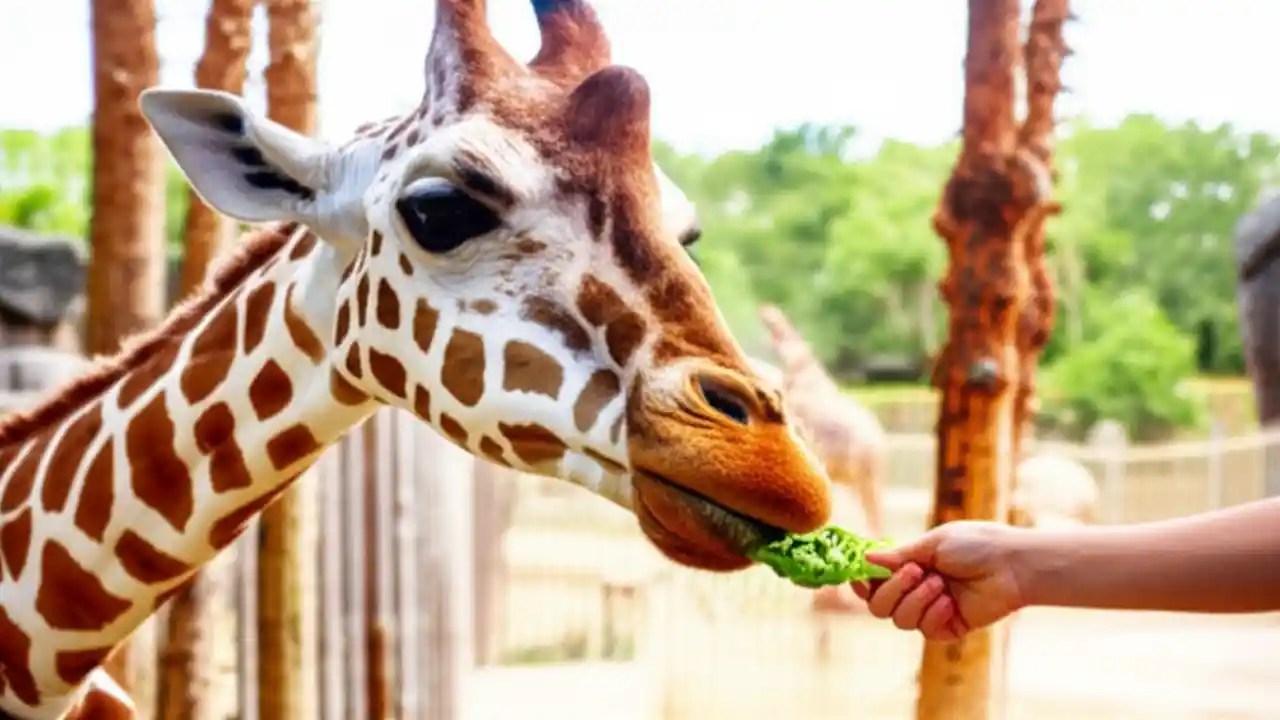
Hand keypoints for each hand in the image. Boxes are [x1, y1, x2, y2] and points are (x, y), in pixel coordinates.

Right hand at [852, 520, 1027, 640]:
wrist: (1012, 565)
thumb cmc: (976, 545)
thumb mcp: (932, 544)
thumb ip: (898, 556)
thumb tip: (866, 558)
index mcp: (910, 566)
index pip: (874, 582)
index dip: (863, 583)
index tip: (862, 577)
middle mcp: (916, 590)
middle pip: (879, 606)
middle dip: (891, 590)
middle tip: (915, 572)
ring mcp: (931, 611)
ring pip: (899, 620)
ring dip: (916, 600)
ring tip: (941, 584)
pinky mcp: (948, 628)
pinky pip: (925, 630)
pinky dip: (934, 614)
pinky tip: (951, 601)